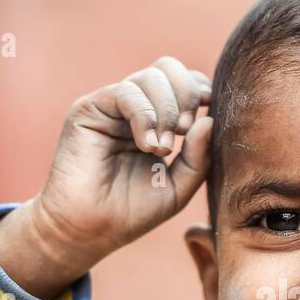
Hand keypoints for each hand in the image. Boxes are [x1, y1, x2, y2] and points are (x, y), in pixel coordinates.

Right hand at [0, 57, 211, 299]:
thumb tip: (210, 118)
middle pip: (168, 69)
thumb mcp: (179, 186)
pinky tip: (146, 145)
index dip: (199, 90)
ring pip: (150, 77)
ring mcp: (111, 106)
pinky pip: (126, 92)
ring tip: (161, 149)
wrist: (90, 230)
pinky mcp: (89, 109)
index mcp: (156, 120)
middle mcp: (134, 108)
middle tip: (182, 132)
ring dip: (166, 111)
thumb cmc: (132, 212)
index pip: (183, 83)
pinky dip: (144, 115)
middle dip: (185, 95)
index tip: (208, 111)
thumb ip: (199, 155)